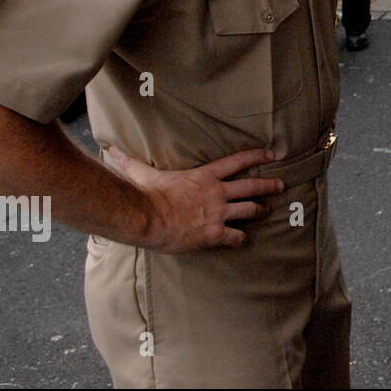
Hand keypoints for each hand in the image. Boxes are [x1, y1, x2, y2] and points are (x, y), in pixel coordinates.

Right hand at [109, 145, 283, 252]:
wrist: (147, 218)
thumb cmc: (147, 195)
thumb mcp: (143, 173)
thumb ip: (131, 161)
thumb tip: (110, 149)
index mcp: (205, 177)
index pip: (238, 161)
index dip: (257, 156)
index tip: (272, 154)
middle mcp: (217, 193)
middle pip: (252, 186)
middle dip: (269, 186)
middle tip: (280, 186)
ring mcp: (218, 213)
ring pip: (250, 209)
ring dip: (261, 210)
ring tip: (268, 211)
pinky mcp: (214, 233)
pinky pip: (236, 236)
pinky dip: (241, 239)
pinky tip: (243, 241)